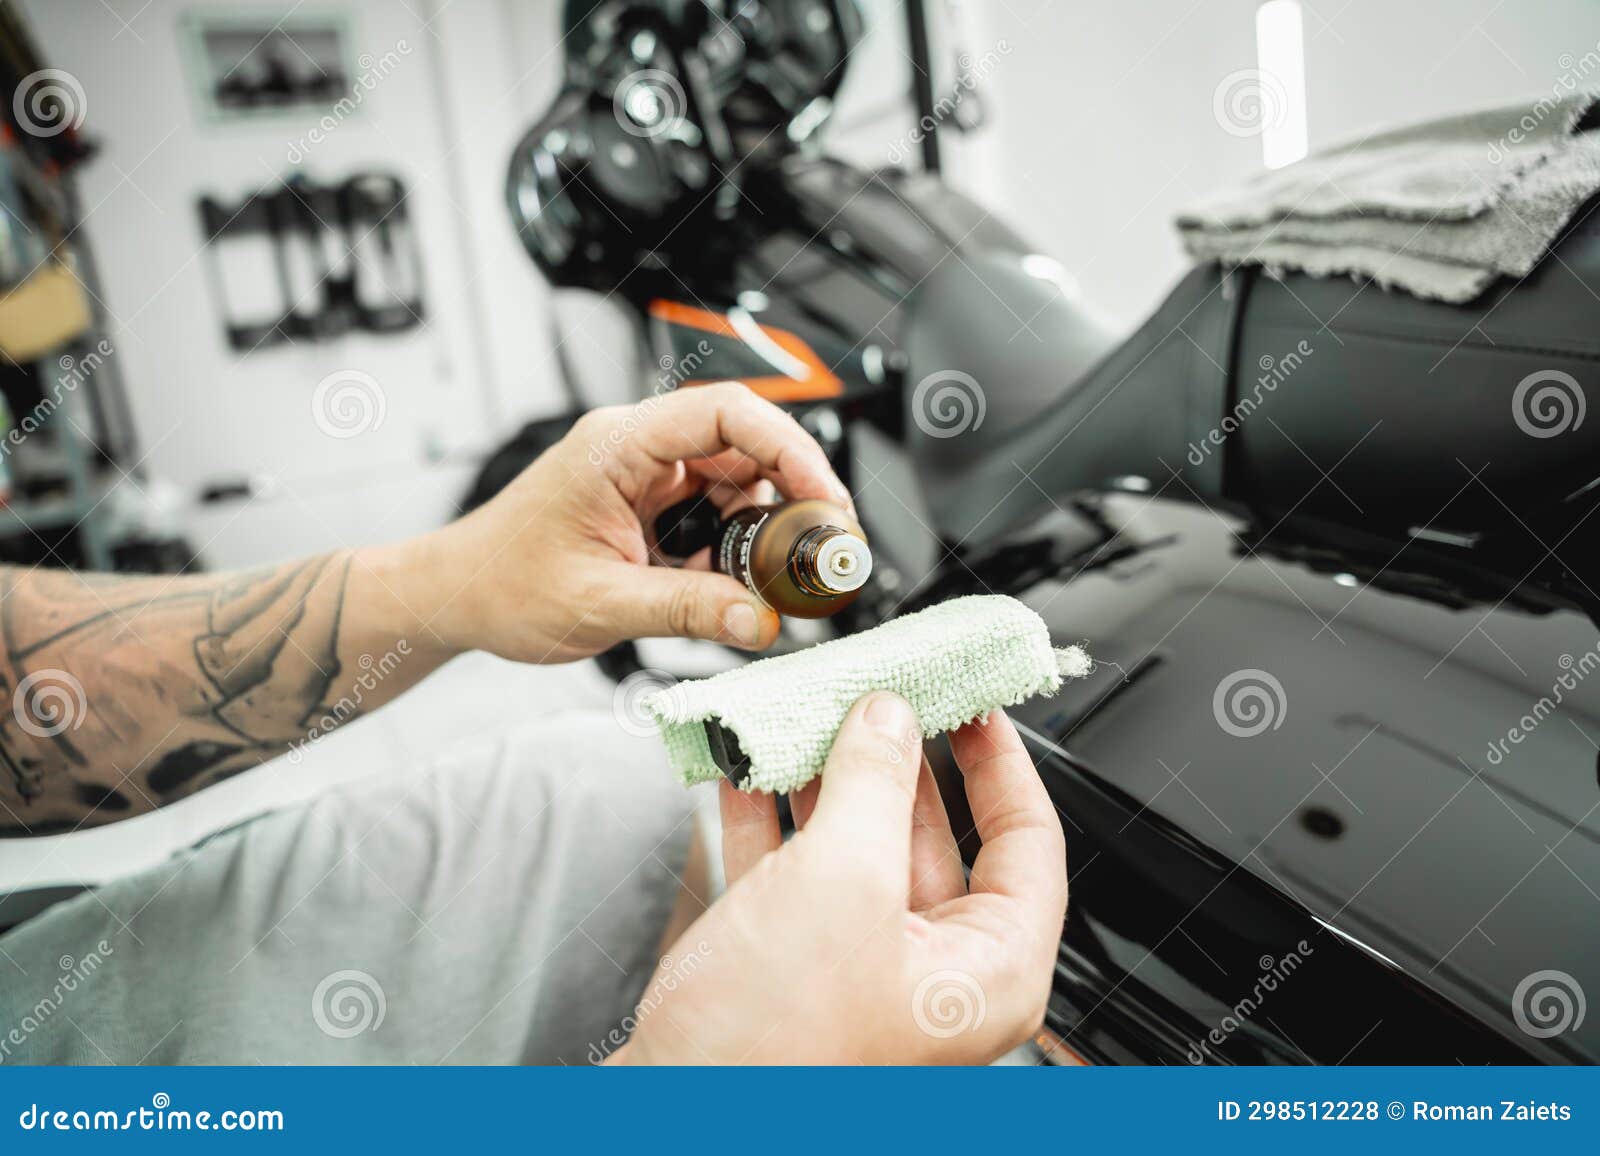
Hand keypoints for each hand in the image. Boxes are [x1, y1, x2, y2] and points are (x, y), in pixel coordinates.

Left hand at [414, 383, 851, 662]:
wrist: (457, 596)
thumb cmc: (502, 583)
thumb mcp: (601, 604)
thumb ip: (687, 611)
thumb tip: (761, 620)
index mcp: (617, 445)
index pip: (724, 413)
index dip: (789, 448)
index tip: (824, 497)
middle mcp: (634, 448)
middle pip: (743, 443)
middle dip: (791, 491)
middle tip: (823, 543)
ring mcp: (643, 475)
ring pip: (735, 480)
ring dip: (762, 526)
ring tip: (770, 578)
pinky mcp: (648, 504)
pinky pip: (713, 510)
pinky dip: (733, 547)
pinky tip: (730, 584)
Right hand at [611, 694, 1068, 1064]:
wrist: (670, 1113)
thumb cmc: (769, 1049)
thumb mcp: (841, 882)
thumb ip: (874, 785)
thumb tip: (890, 720)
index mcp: (985, 970)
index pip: (1027, 841)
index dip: (1002, 761)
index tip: (977, 704)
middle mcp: (933, 974)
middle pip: (932, 836)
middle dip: (894, 759)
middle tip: (879, 695)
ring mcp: (861, 970)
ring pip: (858, 848)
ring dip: (824, 780)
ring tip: (806, 717)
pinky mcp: (795, 970)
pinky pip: (797, 873)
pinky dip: (773, 819)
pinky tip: (749, 769)